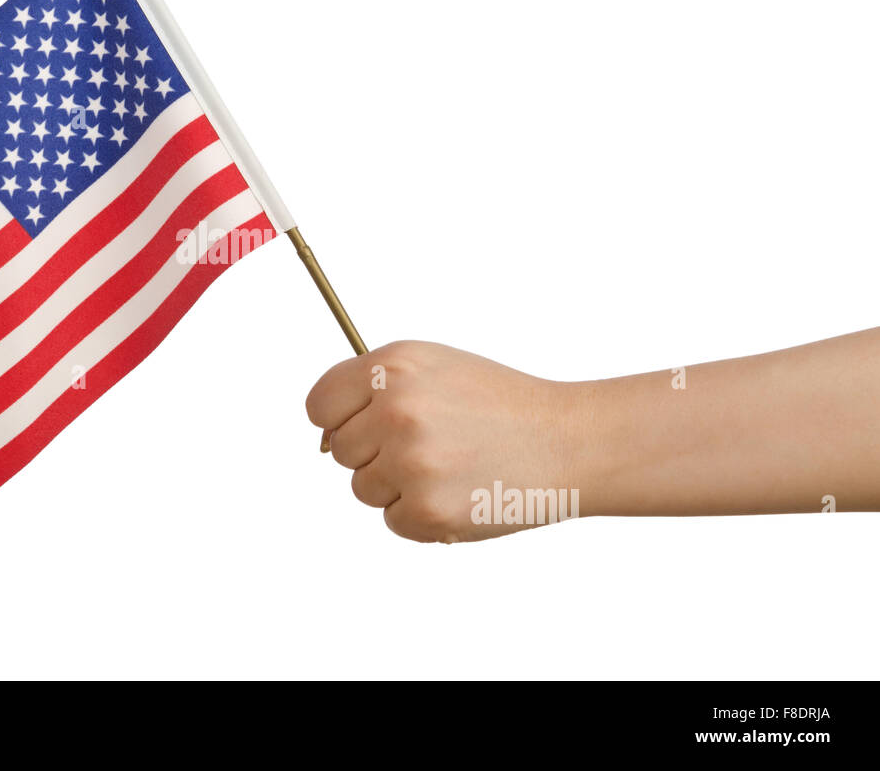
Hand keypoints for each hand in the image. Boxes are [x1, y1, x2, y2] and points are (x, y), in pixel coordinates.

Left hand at [305, 341, 580, 543]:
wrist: (567, 440)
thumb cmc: (498, 403)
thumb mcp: (433, 365)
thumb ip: (374, 386)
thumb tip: (324, 432)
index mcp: (394, 367)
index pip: (320, 405)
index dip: (338, 419)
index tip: (359, 427)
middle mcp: (397, 411)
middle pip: (340, 450)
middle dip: (374, 452)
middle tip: (429, 444)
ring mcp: (411, 463)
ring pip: (363, 488)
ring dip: (398, 486)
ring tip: (450, 466)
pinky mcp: (428, 511)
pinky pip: (394, 521)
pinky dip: (422, 516)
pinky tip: (460, 491)